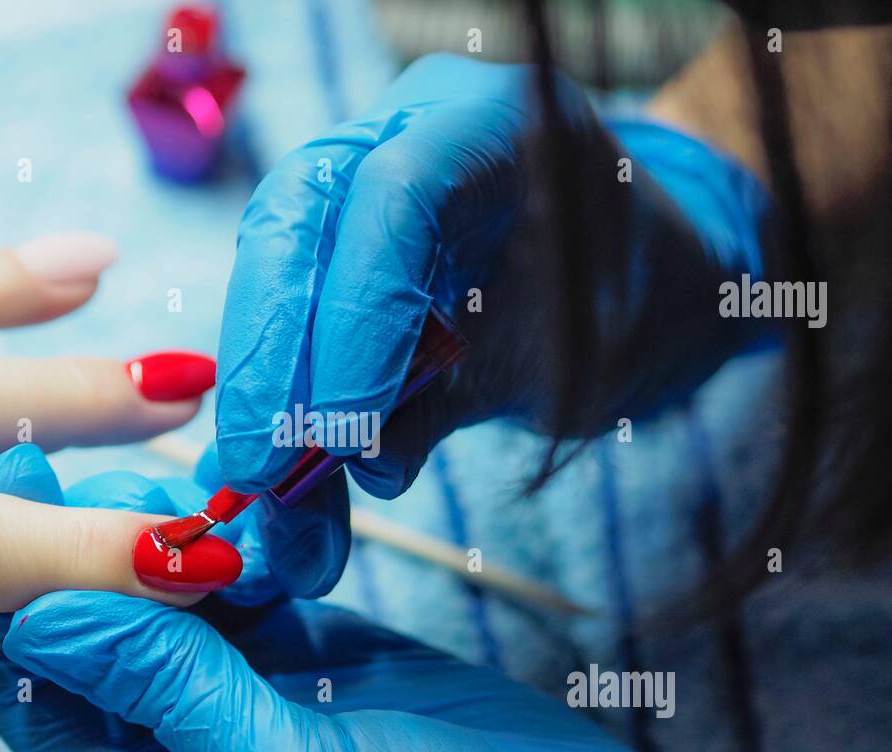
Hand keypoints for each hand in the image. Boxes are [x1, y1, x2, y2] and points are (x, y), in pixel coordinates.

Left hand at [0, 447, 734, 751]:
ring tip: (188, 479)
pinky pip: (246, 580)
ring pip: (168, 594)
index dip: (15, 591)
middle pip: (97, 631)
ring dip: (172, 530)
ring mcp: (245, 696)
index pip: (39, 692)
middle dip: (94, 544)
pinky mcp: (308, 655)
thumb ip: (165, 695)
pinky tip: (254, 508)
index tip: (15, 482)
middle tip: (111, 467)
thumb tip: (41, 611)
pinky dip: (244, 536)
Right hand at [215, 54, 772, 596]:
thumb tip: (368, 465)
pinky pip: (287, 319)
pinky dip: (281, 401)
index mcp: (491, 125)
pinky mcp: (332, 248)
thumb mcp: (576, 353)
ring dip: (263, 387)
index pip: (399, 195)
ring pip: (274, 269)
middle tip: (261, 467)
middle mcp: (405, 133)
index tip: (343, 432)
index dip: (359, 313)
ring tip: (268, 486)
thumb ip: (470, 389)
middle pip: (296, 219)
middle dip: (270, 349)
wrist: (630, 289)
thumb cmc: (623, 307)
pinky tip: (280, 478)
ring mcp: (357, 180)